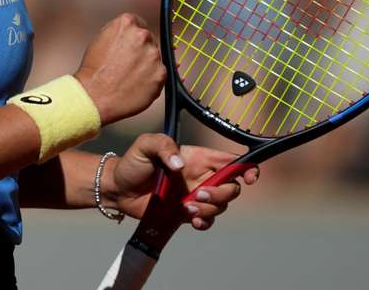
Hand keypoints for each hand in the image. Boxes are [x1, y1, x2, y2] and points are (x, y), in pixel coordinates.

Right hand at [74, 13, 163, 125]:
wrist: (94, 96)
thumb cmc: (93, 69)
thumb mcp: (102, 38)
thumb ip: (121, 32)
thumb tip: (131, 34)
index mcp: (127, 22)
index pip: (139, 25)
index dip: (133, 38)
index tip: (128, 47)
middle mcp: (143, 35)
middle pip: (149, 40)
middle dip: (141, 51)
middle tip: (126, 65)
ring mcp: (154, 54)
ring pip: (154, 58)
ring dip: (146, 66)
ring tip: (129, 77)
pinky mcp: (161, 73)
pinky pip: (159, 74)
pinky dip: (150, 80)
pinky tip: (135, 85)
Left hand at [104, 134, 259, 230]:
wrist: (118, 189)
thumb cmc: (133, 162)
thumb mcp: (145, 145)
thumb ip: (164, 146)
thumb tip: (181, 165)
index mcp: (198, 157)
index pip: (231, 161)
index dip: (247, 168)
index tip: (250, 178)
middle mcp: (201, 176)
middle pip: (232, 187)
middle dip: (221, 194)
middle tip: (197, 194)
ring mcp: (195, 196)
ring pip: (221, 206)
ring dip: (209, 209)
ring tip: (186, 207)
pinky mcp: (187, 213)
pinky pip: (207, 221)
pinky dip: (204, 223)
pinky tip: (191, 221)